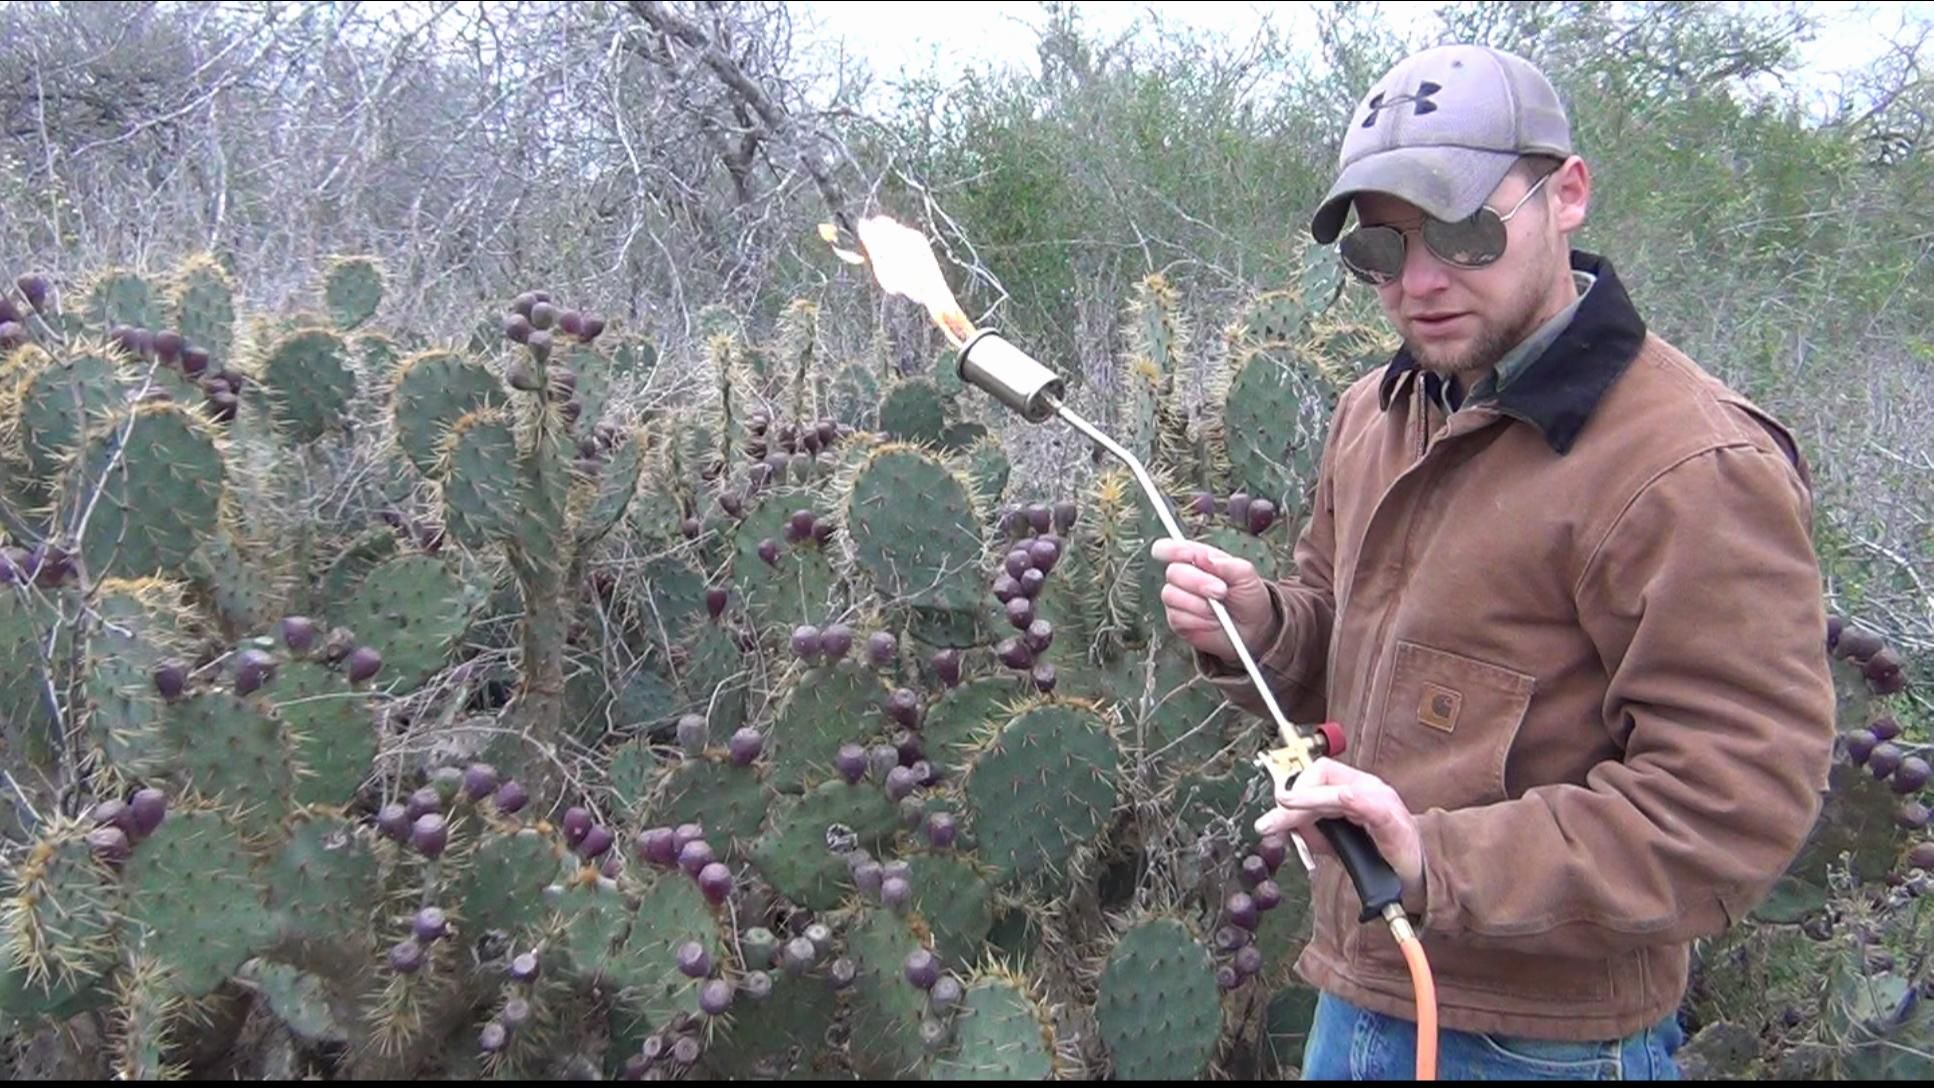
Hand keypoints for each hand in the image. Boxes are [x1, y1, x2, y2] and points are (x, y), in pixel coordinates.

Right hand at [1149, 539, 1275, 662]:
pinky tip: (1212, 622)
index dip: (1172, 549)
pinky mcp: (1177, 621)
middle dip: (1198, 582)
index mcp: (1196, 559)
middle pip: (1173, 572)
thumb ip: (1227, 564)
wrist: (1252, 627)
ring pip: (1171, 596)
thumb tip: (1205, 557)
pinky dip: (1198, 621)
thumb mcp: (1246, 576)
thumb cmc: (1247, 596)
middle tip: (1221, 591)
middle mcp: (1183, 578)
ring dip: (1198, 604)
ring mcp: (1177, 599)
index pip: (1168, 548)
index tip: (1189, 556)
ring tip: (1219, 610)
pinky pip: (1177, 618)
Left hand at [1255, 757, 1426, 914]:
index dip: (1291, 790)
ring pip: (1338, 789)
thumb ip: (1312, 829)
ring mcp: (1381, 799)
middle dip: (1291, 799)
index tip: (1273, 814)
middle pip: (1321, 776)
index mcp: (1353, 789)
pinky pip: (1367, 803)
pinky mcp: (1391, 818)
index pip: (1316, 775)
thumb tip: (1284, 824)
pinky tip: (1334, 801)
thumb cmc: (1378, 858)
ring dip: (1307, 801)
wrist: (1415, 878)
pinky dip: (1349, 800)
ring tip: (1285, 812)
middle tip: (1269, 823)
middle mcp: (1366, 787)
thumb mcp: (1336, 842)